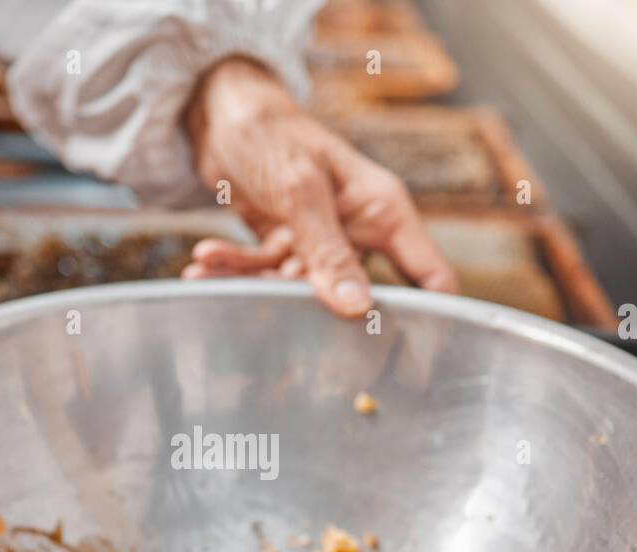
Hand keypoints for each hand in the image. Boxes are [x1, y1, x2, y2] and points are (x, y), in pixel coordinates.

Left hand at [183, 57, 457, 316]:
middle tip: (282, 326)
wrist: (225, 112)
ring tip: (207, 271)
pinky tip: (202, 264)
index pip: (429, 274)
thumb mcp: (301, 191)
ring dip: (253, 284)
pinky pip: (264, 274)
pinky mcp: (285, 246)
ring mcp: (322, 243)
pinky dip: (233, 271)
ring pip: (299, 290)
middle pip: (358, 296)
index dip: (434, 314)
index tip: (421, 354)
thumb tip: (357, 308)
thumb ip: (327, 251)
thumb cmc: (275, 134)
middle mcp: (358, 233)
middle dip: (320, 312)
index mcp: (384, 213)